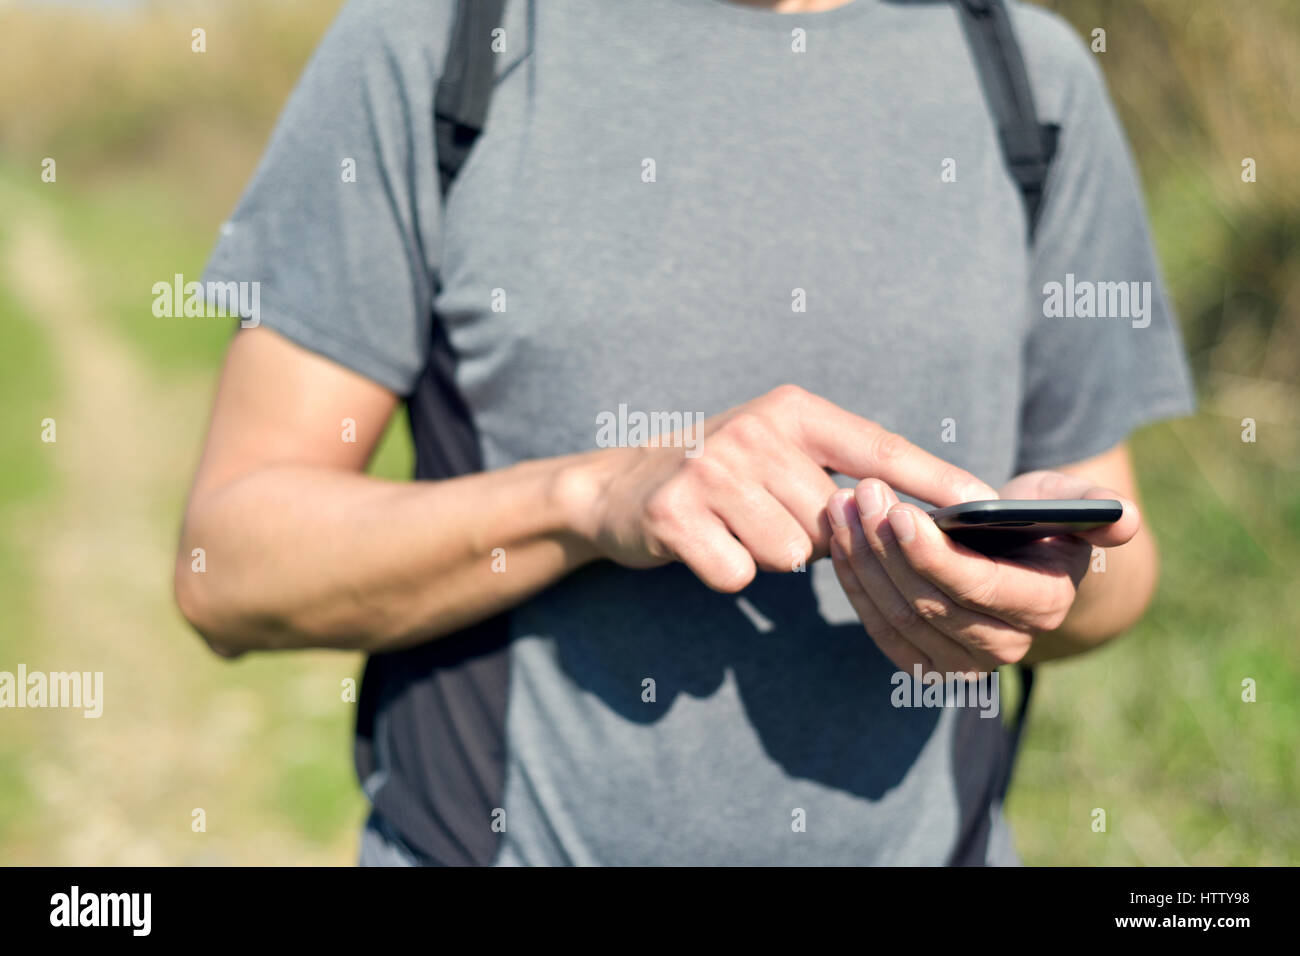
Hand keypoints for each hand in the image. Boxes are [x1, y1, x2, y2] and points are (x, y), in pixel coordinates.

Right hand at [563, 385, 995, 592]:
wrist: (617, 488)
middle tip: (766, 515)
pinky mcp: (673, 514)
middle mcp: (754, 430)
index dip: (935, 480)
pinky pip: (739, 574)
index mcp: (792, 410)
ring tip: (734, 527)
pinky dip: (726, 572)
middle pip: (833, 523)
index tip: (988, 505)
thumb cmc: (720, 477)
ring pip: (790, 554)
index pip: (880, 449)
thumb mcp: (779, 452)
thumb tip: (919, 519)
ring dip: (768, 555)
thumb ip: (839, 474)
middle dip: (812, 536)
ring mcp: (710, 469)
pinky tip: (704, 544)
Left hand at [826, 469, 1139, 676]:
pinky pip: (878, 627)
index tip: (898, 512)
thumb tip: (1125, 517)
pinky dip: (854, 582)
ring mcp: (962, 663)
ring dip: (861, 561)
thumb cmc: (1040, 518)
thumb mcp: (1069, 501)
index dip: (935, 555)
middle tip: (859, 495)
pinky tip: (838, 538)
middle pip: (930, 603)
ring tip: (841, 507)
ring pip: (897, 616)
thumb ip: (1096, 507)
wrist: (1012, 556)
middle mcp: (1006, 647)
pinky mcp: (924, 663)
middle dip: (887, 548)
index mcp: (1045, 605)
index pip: (980, 588)